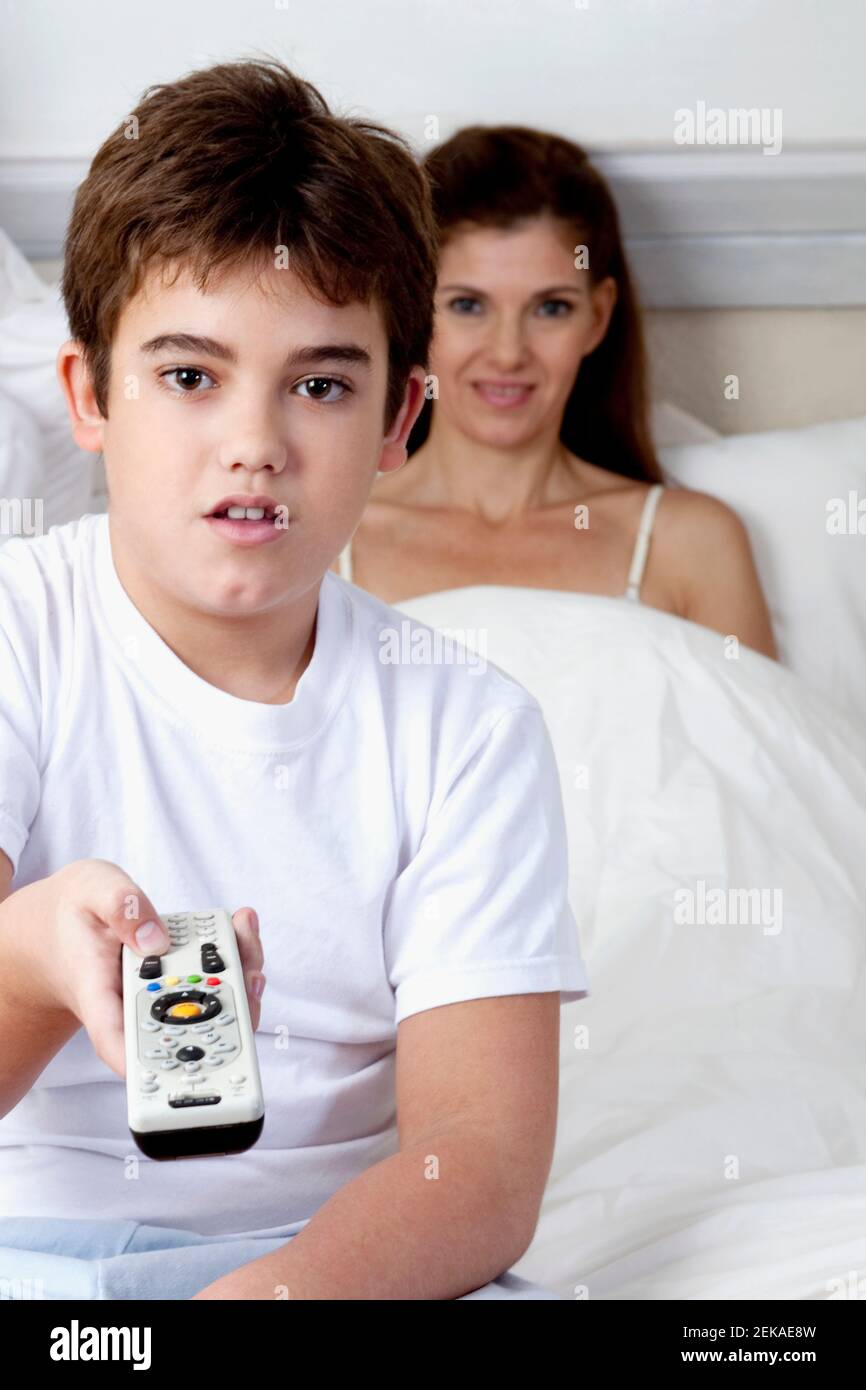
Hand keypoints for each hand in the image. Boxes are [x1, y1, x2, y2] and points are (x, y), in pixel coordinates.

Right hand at [16, 860, 264, 1078]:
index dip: (150, 1064)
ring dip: (239, 984)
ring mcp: (159, 1001)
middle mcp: (133, 1007)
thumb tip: (157, 941)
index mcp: (99, 995)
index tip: (181, 1068)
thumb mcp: (92, 890)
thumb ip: (121, 908)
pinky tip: (243, 930)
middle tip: (250, 974)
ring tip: (247, 934)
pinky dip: (234, 963)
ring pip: (207, 1014)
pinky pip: (213, 987)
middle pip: (180, 1034)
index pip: (118, 1041)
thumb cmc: (78, 909)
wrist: (72, 917)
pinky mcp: (178, 987)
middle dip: (224, 1018)